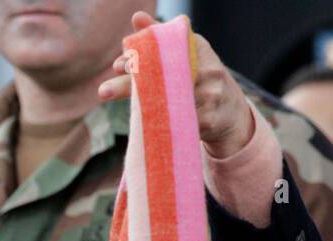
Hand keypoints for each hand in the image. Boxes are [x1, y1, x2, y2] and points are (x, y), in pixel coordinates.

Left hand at [98, 12, 254, 158]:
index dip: (139, 59)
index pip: (167, 50)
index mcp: (199, 50)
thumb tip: (137, 17)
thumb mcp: (186, 56)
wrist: (231, 114)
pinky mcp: (209, 120)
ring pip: (168, 104)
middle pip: (163, 78)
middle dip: (130, 84)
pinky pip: (177, 125)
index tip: (118, 65)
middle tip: (103, 90)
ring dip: (139, 108)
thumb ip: (161, 39)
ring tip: (115, 106)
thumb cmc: (201, 80)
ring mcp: (211, 95)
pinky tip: (142, 130)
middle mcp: (208, 69)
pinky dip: (157, 127)